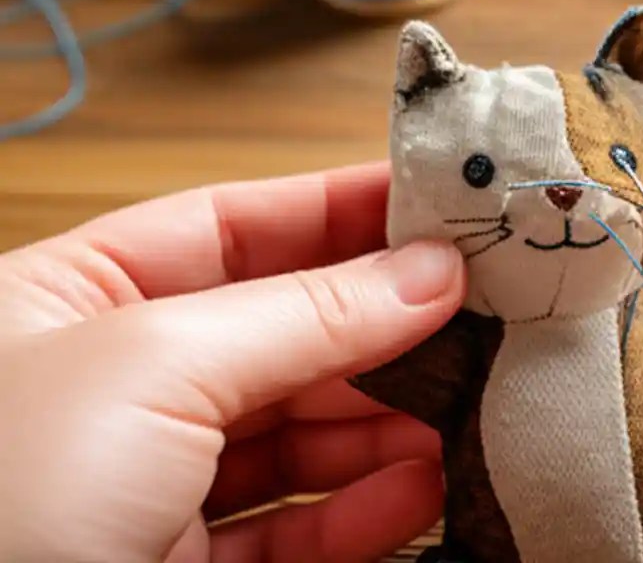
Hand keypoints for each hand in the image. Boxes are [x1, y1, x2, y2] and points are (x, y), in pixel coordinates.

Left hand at [0, 163, 464, 561]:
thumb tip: (428, 271)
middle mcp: (117, 383)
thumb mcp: (155, 366)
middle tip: (483, 309)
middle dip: (385, 325)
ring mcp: (154, 479)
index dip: (337, 212)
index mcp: (73, 299)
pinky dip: (367, 505)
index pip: (231, 227)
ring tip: (470, 402)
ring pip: (303, 432)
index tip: (439, 205)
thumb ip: (306, 314)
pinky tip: (423, 484)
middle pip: (284, 330)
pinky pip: (298, 523)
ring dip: (391, 421)